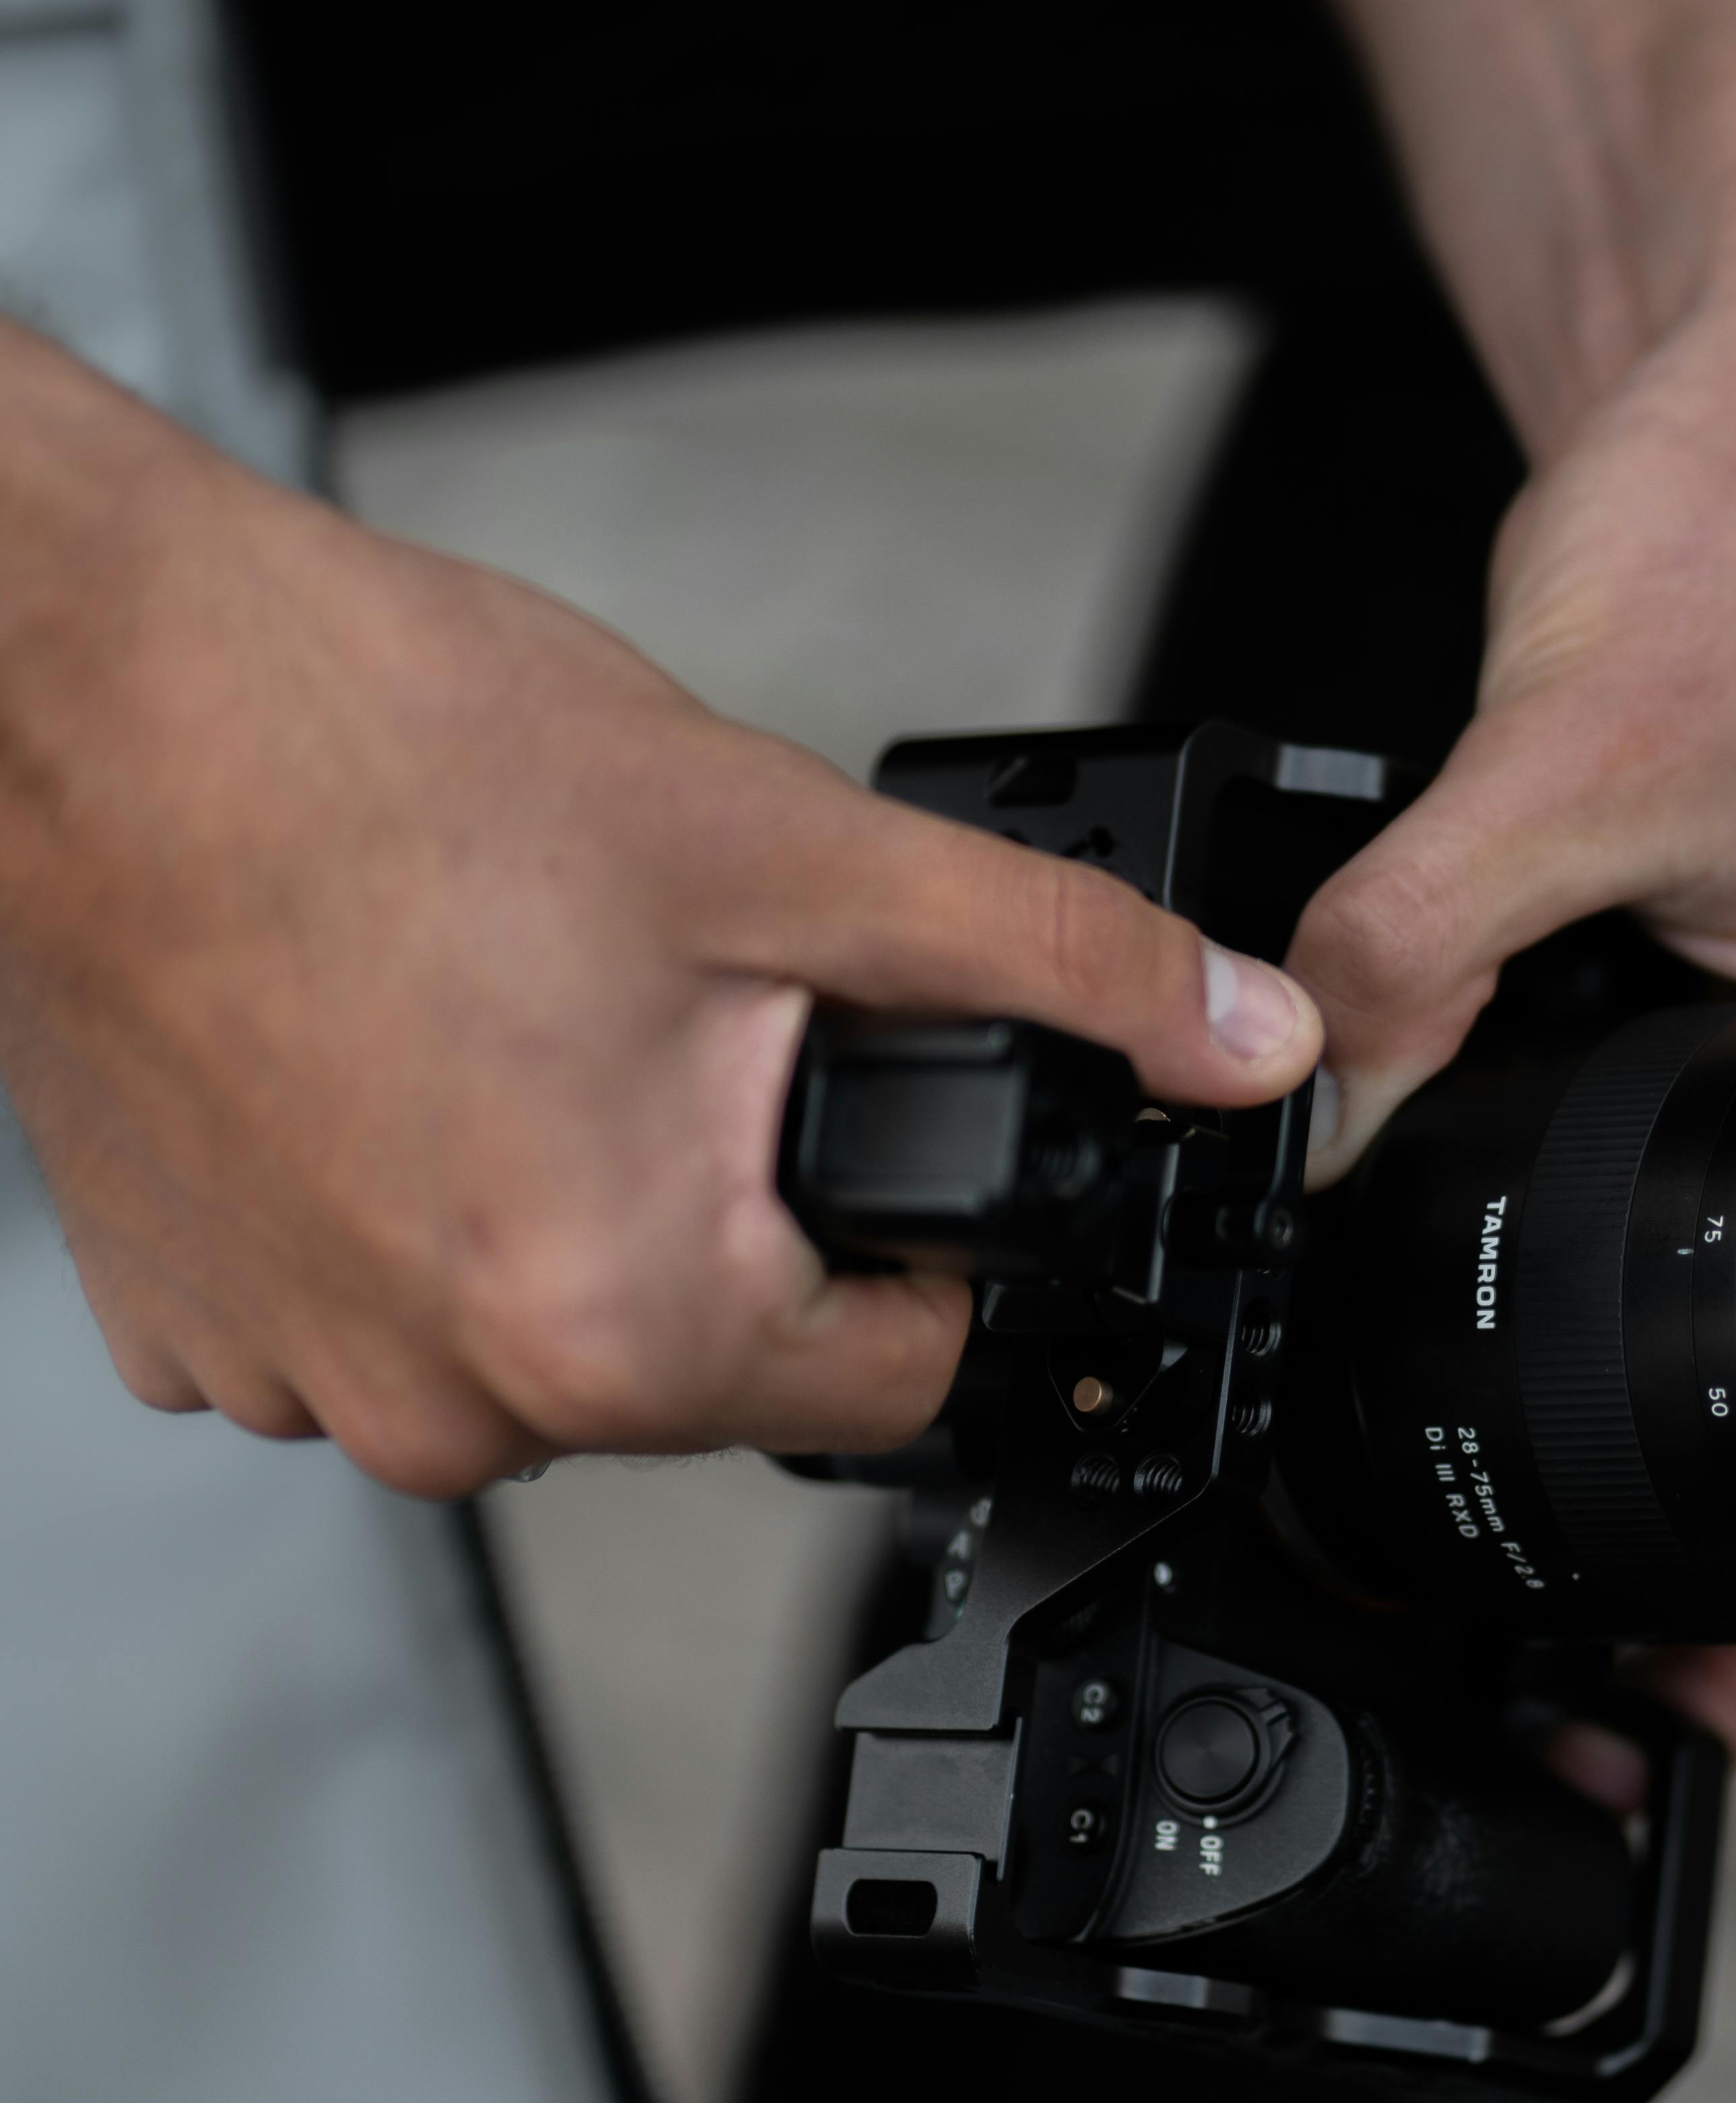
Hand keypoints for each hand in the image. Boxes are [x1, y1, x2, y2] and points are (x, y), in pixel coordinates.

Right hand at [0, 330, 1318, 1495]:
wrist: (82, 690)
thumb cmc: (381, 756)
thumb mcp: (790, 850)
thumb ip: (1059, 967)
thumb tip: (1251, 1038)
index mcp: (615, 1331)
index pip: (898, 1374)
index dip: (928, 1231)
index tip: (871, 1109)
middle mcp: (445, 1412)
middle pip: (716, 1355)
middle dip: (738, 1197)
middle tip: (660, 1009)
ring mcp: (296, 1384)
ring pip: (547, 1327)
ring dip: (573, 1193)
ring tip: (512, 1008)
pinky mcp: (190, 1331)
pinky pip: (383, 1308)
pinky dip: (420, 1203)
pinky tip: (391, 1050)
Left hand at [1292, 198, 1735, 1178]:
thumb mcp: (1563, 765)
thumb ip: (1418, 948)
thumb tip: (1315, 1097)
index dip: (1568, 1186)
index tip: (1454, 1094)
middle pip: (1690, 1153)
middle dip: (1557, 1069)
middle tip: (1544, 899)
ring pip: (1644, 1060)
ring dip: (1554, 990)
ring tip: (1581, 831)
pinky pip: (1634, 980)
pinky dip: (1559, 936)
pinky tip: (1557, 852)